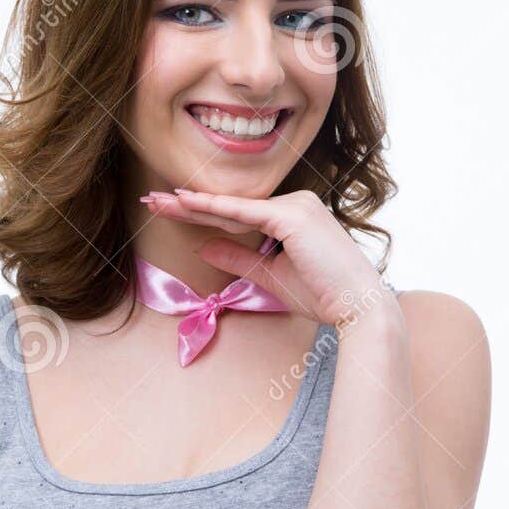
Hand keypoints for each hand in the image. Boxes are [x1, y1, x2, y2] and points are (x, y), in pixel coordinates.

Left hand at [140, 185, 390, 328]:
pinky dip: (214, 208)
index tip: (169, 210)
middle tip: (151, 200)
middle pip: (231, 206)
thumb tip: (203, 246)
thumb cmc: (322, 294)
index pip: (237, 212)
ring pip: (234, 208)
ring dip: (193, 204)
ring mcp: (296, 205)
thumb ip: (237, 258)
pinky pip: (245, 212)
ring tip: (157, 202)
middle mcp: (296, 201)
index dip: (201, 212)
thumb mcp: (269, 276)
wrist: (357, 307)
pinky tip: (186, 203)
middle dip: (189, 204)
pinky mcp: (293, 215)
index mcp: (293, 213)